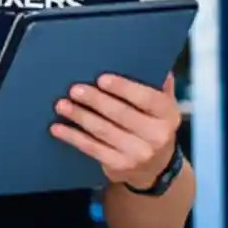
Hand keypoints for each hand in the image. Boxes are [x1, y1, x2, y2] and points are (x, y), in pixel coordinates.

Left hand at [51, 73, 180, 188]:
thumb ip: (158, 85)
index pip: (146, 98)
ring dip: (80, 116)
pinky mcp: (119, 166)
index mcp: (168, 115)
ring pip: (103, 131)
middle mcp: (157, 136)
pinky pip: (92, 148)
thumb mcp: (164, 106)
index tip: (101, 79)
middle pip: (121, 114)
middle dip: (95, 100)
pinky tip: (58, 128)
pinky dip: (73, 137)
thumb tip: (147, 59)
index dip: (123, 88)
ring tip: (62, 105)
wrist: (156, 168)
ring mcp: (138, 154)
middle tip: (75, 89)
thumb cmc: (154, 126)